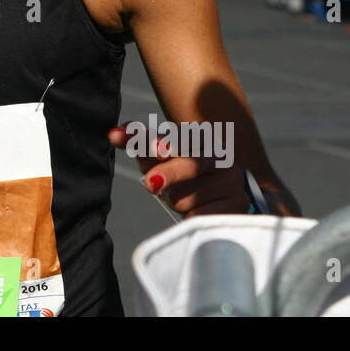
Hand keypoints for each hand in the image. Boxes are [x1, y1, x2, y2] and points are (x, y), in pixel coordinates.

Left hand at [108, 120, 255, 217]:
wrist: (220, 200)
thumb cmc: (181, 173)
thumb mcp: (160, 157)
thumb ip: (139, 143)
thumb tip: (113, 133)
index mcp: (201, 140)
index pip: (181, 138)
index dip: (168, 143)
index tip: (158, 149)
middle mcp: (220, 158)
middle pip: (189, 164)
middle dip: (169, 174)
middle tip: (151, 183)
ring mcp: (231, 183)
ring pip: (187, 197)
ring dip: (175, 201)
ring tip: (182, 198)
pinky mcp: (236, 208)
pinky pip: (198, 216)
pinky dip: (189, 217)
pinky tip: (196, 211)